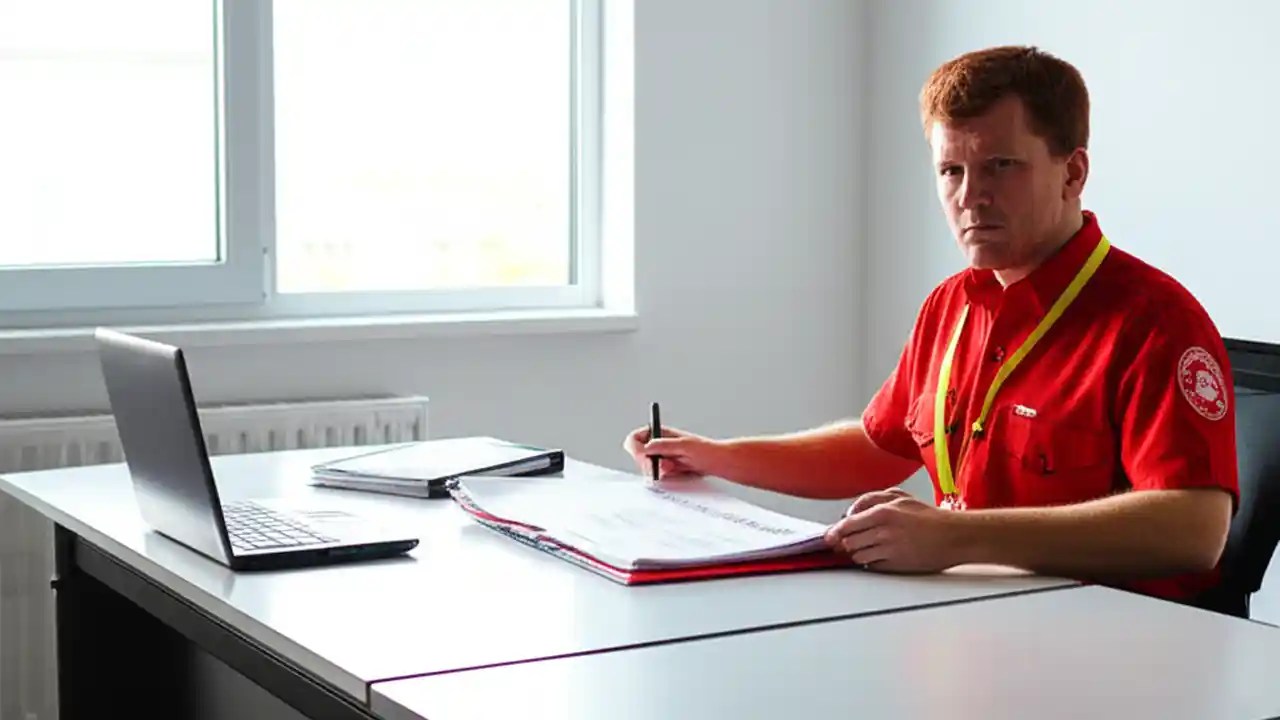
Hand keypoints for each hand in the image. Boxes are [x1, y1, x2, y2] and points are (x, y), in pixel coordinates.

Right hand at [622, 425, 722, 478]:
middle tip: (666, 466)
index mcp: (660, 434)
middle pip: (638, 457)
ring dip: (660, 472)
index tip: (644, 457)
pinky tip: (679, 473)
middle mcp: (658, 445)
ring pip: (647, 470)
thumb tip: (646, 447)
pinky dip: (667, 478)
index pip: (634, 439)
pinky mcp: (667, 471)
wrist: (719, 463)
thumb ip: (664, 445)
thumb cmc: (706, 450)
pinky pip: (658, 478)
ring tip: (677, 468)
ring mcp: (662, 459)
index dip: (635, 449)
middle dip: (650, 464)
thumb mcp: (685, 446)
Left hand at [823, 490, 962, 572]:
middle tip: (848, 541)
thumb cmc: (928, 517)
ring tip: (869, 547)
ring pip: (857, 555)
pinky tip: (880, 555)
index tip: (829, 536)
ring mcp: (889, 550)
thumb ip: (872, 499)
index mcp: (883, 512)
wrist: (953, 536)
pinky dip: (870, 562)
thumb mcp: (900, 497)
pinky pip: (871, 566)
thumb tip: (850, 511)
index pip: (847, 524)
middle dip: (845, 542)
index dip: (835, 532)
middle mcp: (883, 531)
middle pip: (848, 542)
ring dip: (857, 553)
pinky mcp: (895, 565)